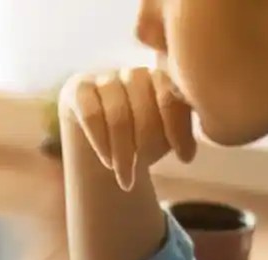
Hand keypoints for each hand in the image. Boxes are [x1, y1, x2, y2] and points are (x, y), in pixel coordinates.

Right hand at [59, 67, 197, 191]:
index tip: (185, 159)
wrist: (100, 151)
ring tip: (126, 178)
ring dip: (123, 152)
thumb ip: (180, 132)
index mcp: (162, 78)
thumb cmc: (140, 144)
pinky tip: (108, 163)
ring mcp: (104, 79)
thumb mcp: (166, 139)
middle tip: (144, 169)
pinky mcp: (77, 89)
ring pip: (117, 115)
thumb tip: (189, 153)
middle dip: (146, 144)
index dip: (178, 130)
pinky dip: (101, 143)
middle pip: (143, 106)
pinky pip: (91, 115)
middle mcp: (134, 73)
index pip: (172, 97)